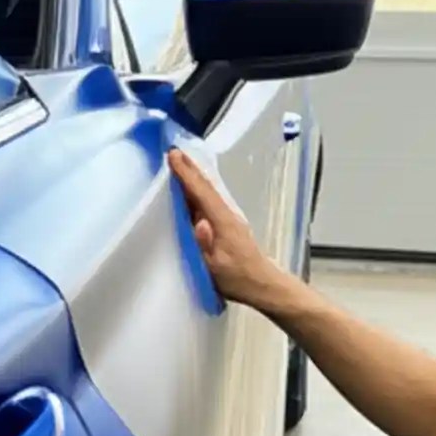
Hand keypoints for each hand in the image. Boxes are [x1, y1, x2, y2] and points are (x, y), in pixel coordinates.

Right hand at [168, 148, 285, 307]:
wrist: (262, 284)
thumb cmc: (236, 278)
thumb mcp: (215, 267)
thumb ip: (205, 245)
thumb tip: (199, 222)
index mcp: (222, 222)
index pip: (202, 193)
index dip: (187, 174)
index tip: (173, 155)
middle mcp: (227, 215)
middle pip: (206, 187)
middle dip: (190, 168)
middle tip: (174, 150)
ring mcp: (229, 218)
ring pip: (208, 192)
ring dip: (194, 177)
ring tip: (180, 163)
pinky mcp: (228, 224)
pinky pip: (209, 201)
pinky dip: (199, 190)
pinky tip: (191, 190)